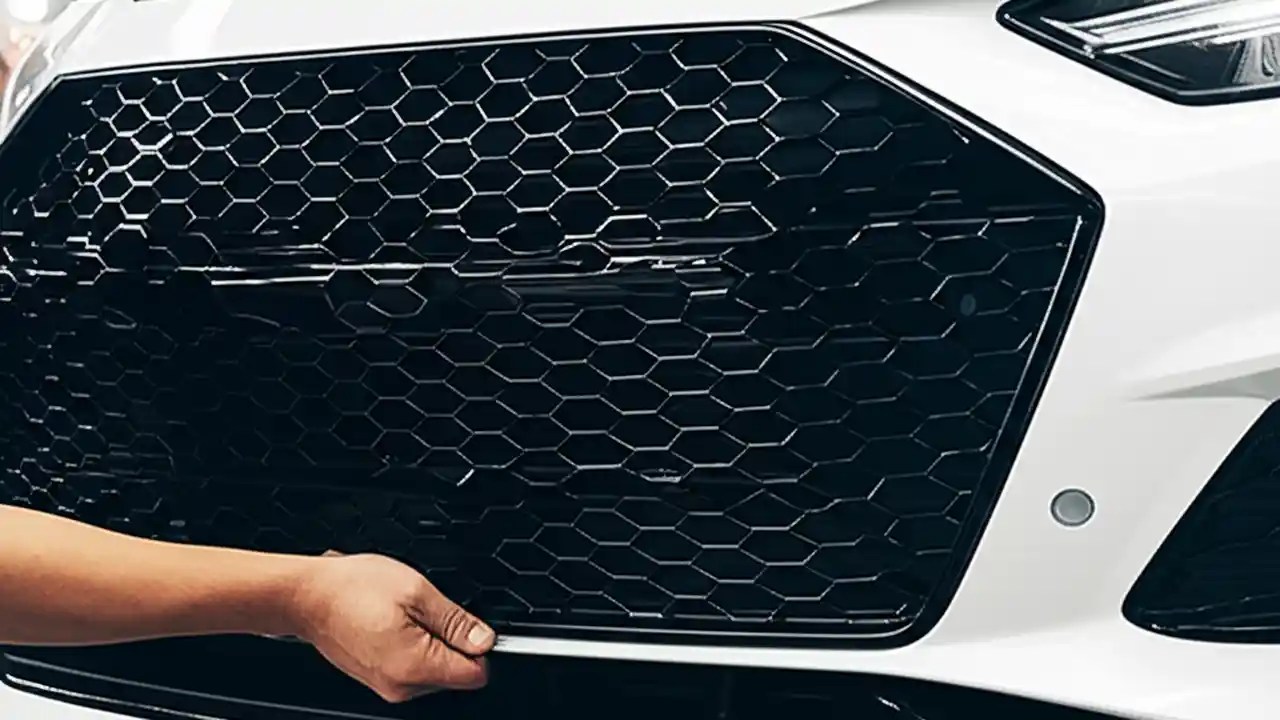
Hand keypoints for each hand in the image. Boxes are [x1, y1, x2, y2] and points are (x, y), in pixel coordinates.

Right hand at [288, 552, 495, 702]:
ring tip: (403, 614)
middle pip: (455, 673)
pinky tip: (392, 622)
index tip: (466, 623)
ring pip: (434, 669)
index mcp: (414, 667)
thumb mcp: (417, 591)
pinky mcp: (377, 677)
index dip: (479, 645)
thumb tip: (484, 640)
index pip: (475, 674)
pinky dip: (412, 644)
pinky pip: (411, 666)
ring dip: (431, 641)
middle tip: (425, 611)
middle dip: (452, 641)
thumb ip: (456, 621)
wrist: (306, 595)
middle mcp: (400, 686)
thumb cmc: (351, 588)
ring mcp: (386, 685)